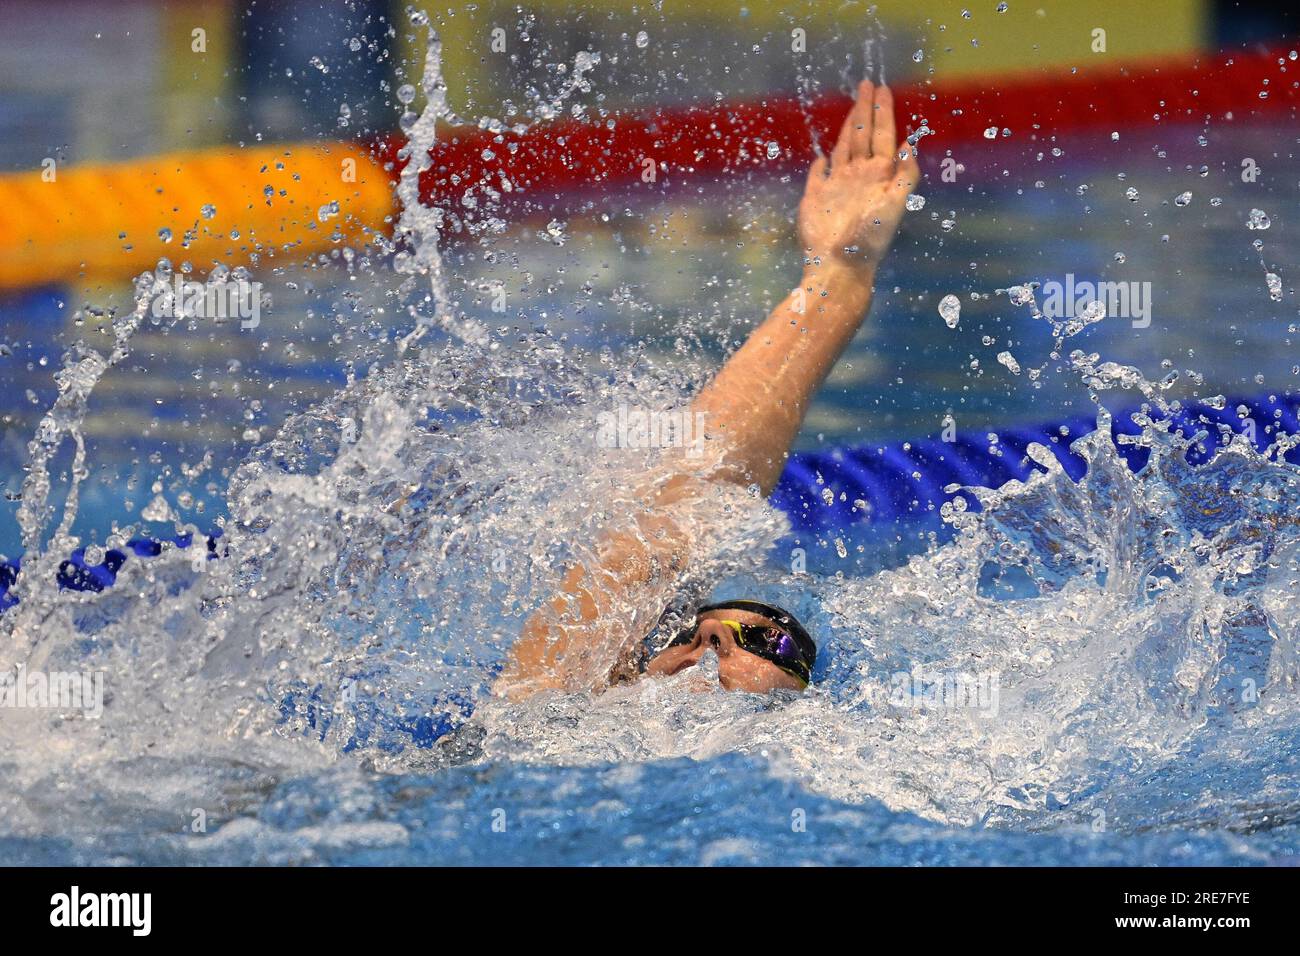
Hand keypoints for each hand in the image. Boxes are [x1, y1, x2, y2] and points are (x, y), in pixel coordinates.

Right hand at [797, 80, 919, 278]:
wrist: (839, 265)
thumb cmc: (870, 238)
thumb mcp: (896, 204)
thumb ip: (907, 174)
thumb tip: (912, 144)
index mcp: (879, 175)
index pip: (883, 135)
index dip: (883, 111)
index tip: (882, 88)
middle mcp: (859, 177)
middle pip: (863, 135)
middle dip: (866, 109)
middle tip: (868, 84)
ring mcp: (837, 186)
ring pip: (844, 148)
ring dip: (847, 126)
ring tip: (852, 106)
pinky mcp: (815, 198)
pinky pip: (818, 175)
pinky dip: (820, 164)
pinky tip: (822, 156)